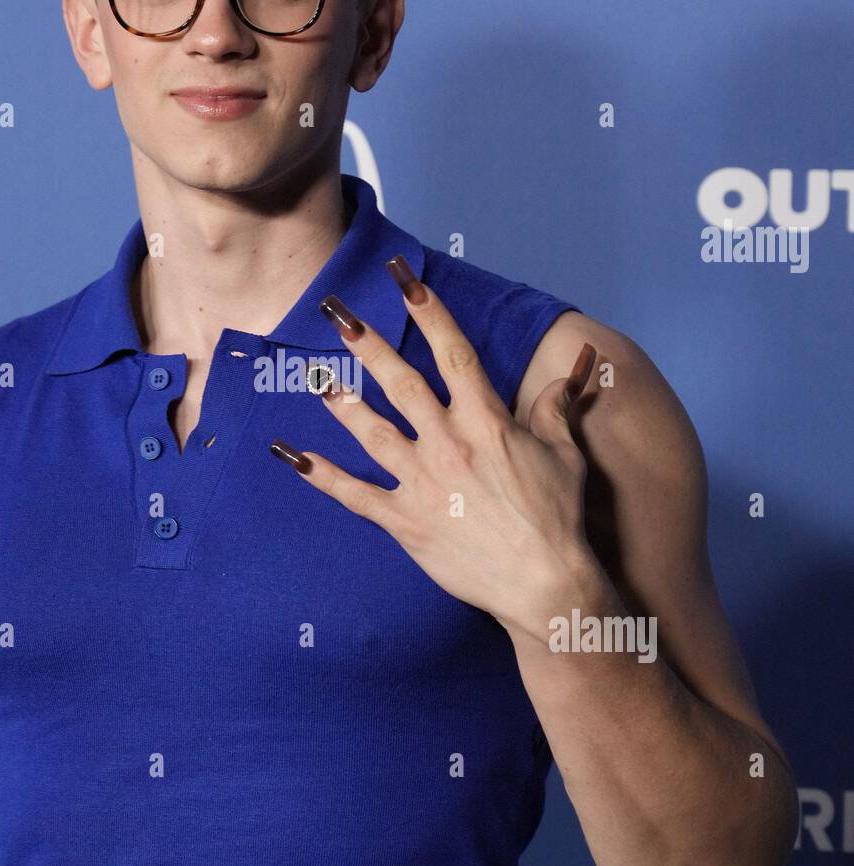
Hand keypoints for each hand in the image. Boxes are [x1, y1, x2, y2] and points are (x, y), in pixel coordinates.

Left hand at [269, 255, 601, 639]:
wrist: (544, 585)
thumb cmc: (557, 519)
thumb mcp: (564, 454)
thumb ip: (555, 407)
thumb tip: (577, 367)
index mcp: (487, 422)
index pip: (453, 353)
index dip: (429, 311)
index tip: (405, 279)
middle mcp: (449, 444)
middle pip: (401, 383)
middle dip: (368, 344)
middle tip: (338, 312)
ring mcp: (422, 483)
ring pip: (372, 432)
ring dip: (341, 402)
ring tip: (314, 376)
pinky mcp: (404, 521)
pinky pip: (353, 493)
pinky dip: (319, 474)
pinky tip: (288, 454)